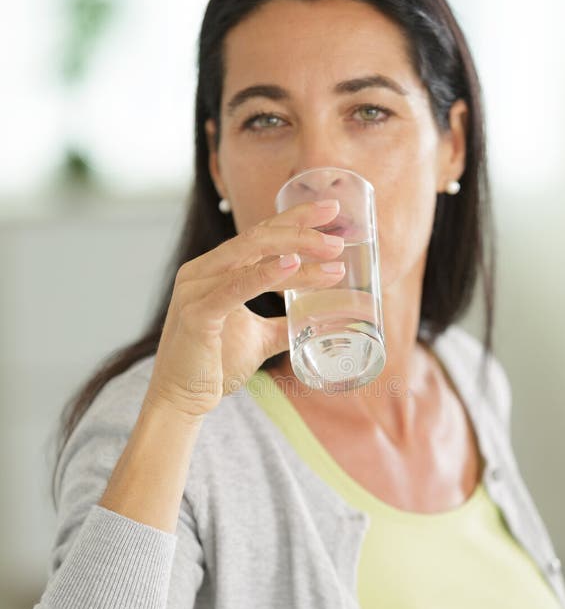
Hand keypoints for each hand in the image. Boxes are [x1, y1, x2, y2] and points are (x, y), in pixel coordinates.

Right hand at [143, 200, 344, 420]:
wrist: (182, 400)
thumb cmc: (214, 365)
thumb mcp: (258, 338)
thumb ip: (284, 326)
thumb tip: (316, 322)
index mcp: (214, 270)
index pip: (259, 233)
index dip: (294, 218)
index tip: (330, 208)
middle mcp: (202, 271)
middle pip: (257, 235)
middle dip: (301, 228)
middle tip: (338, 235)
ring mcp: (196, 289)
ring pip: (251, 255)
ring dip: (296, 250)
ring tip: (332, 253)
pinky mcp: (197, 314)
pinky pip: (234, 287)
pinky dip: (264, 274)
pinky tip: (291, 264)